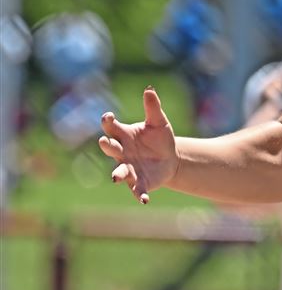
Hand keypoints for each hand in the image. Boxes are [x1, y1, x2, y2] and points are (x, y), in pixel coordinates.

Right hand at [98, 87, 178, 204]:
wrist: (170, 158)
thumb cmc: (159, 138)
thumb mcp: (159, 122)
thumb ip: (153, 107)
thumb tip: (149, 89)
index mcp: (124, 135)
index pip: (111, 128)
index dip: (108, 122)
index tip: (108, 117)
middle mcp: (122, 152)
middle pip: (110, 148)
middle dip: (107, 145)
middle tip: (104, 142)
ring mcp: (129, 168)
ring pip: (119, 171)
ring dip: (117, 174)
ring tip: (115, 177)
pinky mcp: (140, 182)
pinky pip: (137, 189)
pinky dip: (140, 194)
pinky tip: (144, 200)